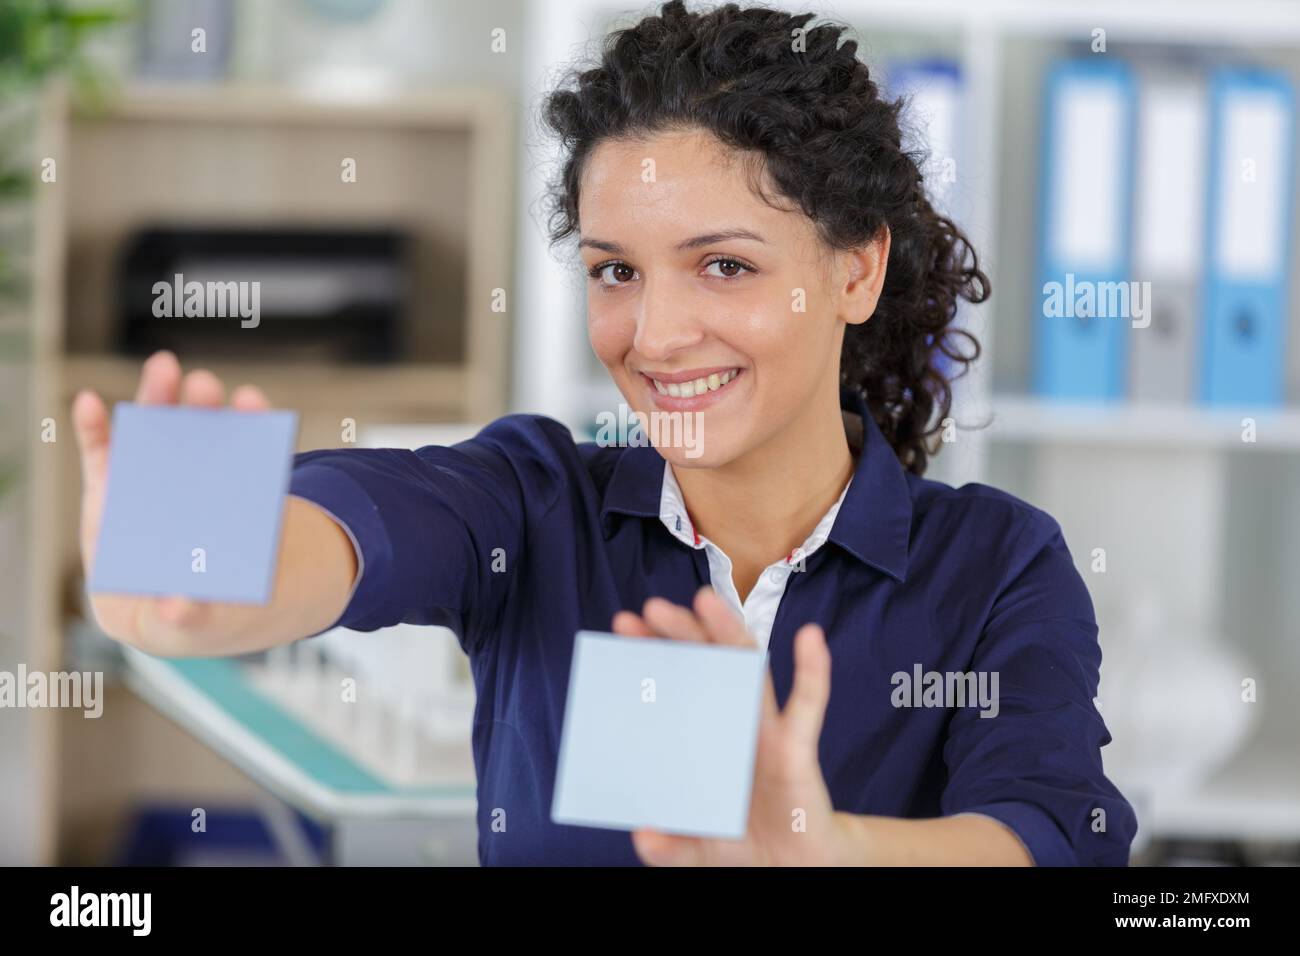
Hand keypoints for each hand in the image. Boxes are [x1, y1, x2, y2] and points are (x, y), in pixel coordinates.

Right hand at [74, 350, 271, 649]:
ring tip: (162, 368)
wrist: (170, 613)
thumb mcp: (206, 619)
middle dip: (201, 410)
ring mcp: (148, 486)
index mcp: (230, 509)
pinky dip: (94, 430)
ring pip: (153, 437)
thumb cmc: (204, 610)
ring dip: (156, 402)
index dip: (251, 431)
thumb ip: (197, 613)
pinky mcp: (107, 494)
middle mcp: (192, 486)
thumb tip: (181, 606)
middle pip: (199, 439)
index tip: (252, 403)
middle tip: (204, 384)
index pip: (245, 463)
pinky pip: (102, 457)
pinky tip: (88, 402)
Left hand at [612, 586, 850, 864]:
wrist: (791, 871)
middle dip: (682, 633)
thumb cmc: (741, 845)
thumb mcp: (694, 852)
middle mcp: (733, 723)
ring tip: (707, 600)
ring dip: (730, 631)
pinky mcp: (799, 749)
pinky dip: (813, 671)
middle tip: (651, 609)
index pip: (676, 684)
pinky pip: (808, 705)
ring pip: (750, 670)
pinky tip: (809, 639)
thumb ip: (669, 847)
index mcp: (703, 737)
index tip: (623, 628)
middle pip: (708, 663)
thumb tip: (643, 834)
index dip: (652, 654)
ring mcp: (767, 731)